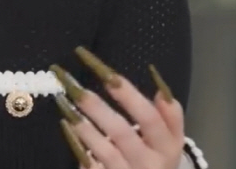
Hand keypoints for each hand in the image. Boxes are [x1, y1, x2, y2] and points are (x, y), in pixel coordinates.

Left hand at [50, 47, 183, 168]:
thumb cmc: (158, 157)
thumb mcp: (172, 139)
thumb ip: (170, 113)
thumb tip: (159, 85)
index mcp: (167, 147)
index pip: (149, 118)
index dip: (129, 96)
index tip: (108, 76)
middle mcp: (148, 164)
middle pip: (121, 133)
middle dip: (96, 107)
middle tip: (72, 85)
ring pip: (103, 149)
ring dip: (82, 124)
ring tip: (63, 101)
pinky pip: (90, 164)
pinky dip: (76, 144)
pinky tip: (66, 124)